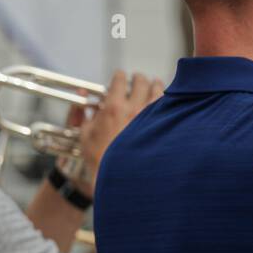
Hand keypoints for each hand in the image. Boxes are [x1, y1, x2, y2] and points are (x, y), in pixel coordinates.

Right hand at [68, 70, 163, 195]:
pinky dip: (165, 99)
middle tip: (136, 80)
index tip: (119, 77)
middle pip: (140, 80)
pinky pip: (168, 103)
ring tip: (152, 86)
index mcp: (113, 107)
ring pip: (158, 88)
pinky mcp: (162, 125)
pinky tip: (162, 103)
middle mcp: (133, 108)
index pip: (119, 79)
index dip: (118, 76)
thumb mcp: (84, 135)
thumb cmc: (99, 158)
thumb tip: (84, 95)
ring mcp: (150, 116)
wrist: (119, 176)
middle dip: (137, 78)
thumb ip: (84, 113)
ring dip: (154, 85)